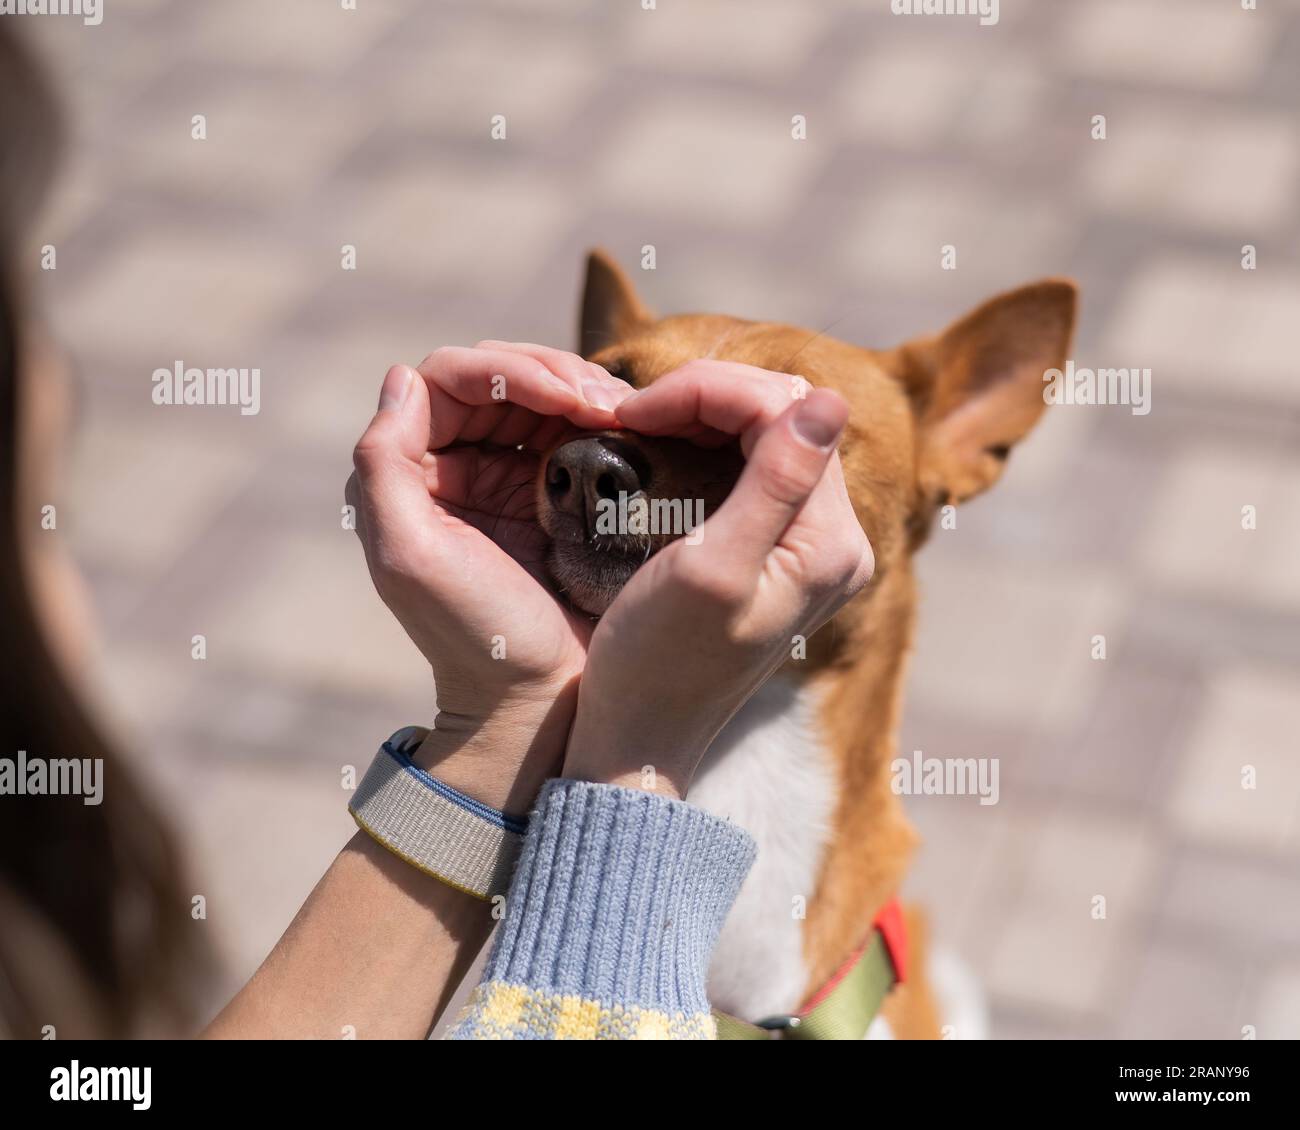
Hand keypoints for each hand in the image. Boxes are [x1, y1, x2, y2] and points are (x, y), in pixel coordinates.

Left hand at [346, 343, 630, 810]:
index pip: (447, 380)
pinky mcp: (558, 495)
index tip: (563, 399)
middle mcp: (458, 465)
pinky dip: (603, 417)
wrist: (541, 702)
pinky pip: (577, 430)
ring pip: (541, 395)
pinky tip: (629, 428)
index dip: (504, 372)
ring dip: (581, 388)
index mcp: (414, 475)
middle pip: (498, 377)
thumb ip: (384, 466)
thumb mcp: (410, 557)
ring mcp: (511, 478)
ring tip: (621, 412)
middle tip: (603, 402)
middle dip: (551, 374)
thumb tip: (402, 378)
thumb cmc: (475, 637)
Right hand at [561, 362, 873, 798]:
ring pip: (770, 433)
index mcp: (831, 542)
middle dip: (708, 395)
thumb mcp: (713, 568)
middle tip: (632, 412)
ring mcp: (810, 546)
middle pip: (786, 414)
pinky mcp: (780, 554)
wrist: (640, 738)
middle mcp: (838, 540)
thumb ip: (777, 481)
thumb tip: (830, 397)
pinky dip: (709, 442)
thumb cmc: (660, 661)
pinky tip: (664, 446)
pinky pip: (756, 466)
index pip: (786, 411)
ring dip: (706, 414)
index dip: (709, 391)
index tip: (634, 410)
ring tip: (642, 424)